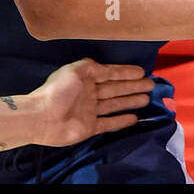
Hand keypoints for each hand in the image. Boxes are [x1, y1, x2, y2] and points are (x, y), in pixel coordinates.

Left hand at [30, 59, 154, 147]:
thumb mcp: (75, 70)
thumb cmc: (59, 90)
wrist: (42, 117)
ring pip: (115, 104)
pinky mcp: (90, 127)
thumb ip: (92, 66)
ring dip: (130, 101)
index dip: (125, 72)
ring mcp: (90, 111)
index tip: (142, 71)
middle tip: (151, 84)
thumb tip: (105, 66)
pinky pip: (109, 122)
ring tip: (147, 98)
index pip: (110, 73)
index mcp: (85, 77)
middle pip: (115, 88)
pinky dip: (121, 120)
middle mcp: (89, 93)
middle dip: (132, 86)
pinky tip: (135, 117)